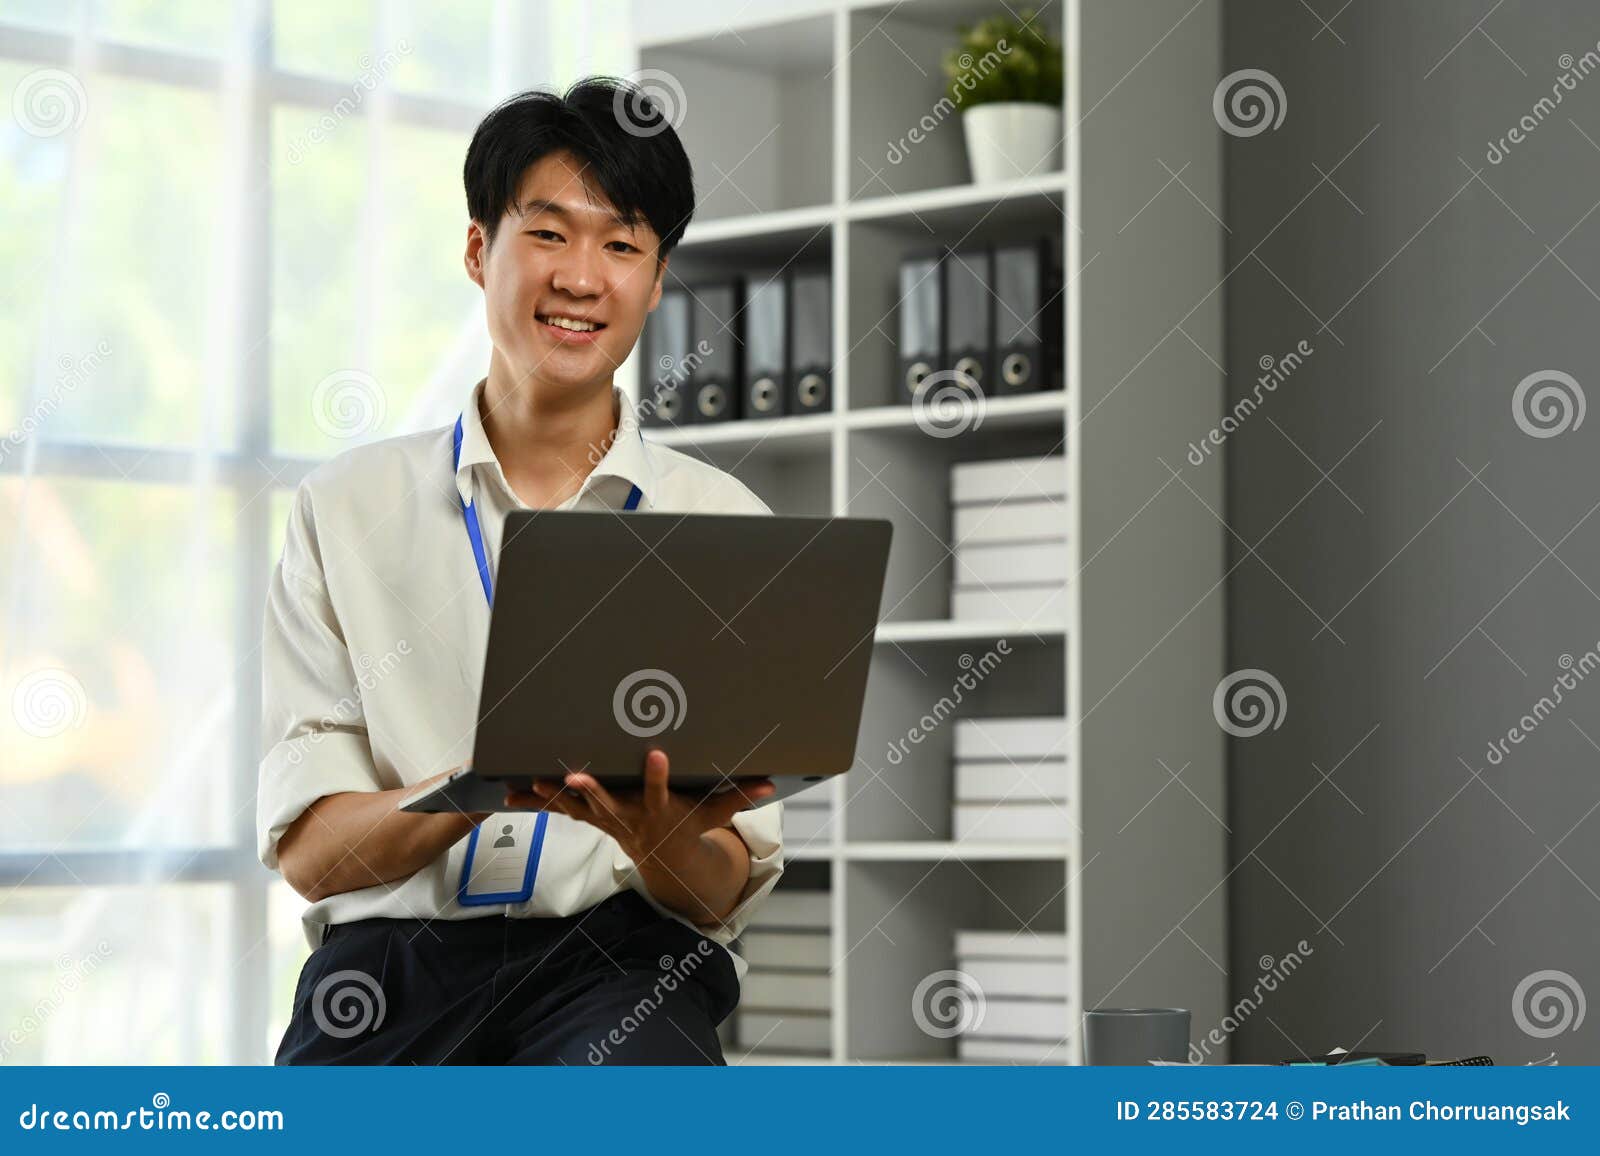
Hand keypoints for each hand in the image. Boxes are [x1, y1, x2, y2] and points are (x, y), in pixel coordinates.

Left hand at [501, 748, 774, 867]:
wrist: (666, 859)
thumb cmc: (691, 824)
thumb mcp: (716, 812)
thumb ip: (738, 797)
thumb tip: (770, 785)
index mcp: (660, 810)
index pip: (659, 791)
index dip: (657, 775)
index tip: (656, 754)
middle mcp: (629, 818)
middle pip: (608, 805)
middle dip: (591, 792)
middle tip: (574, 776)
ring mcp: (606, 822)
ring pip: (577, 810)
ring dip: (554, 798)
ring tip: (532, 783)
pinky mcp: (591, 820)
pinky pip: (560, 813)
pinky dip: (537, 804)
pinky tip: (511, 794)